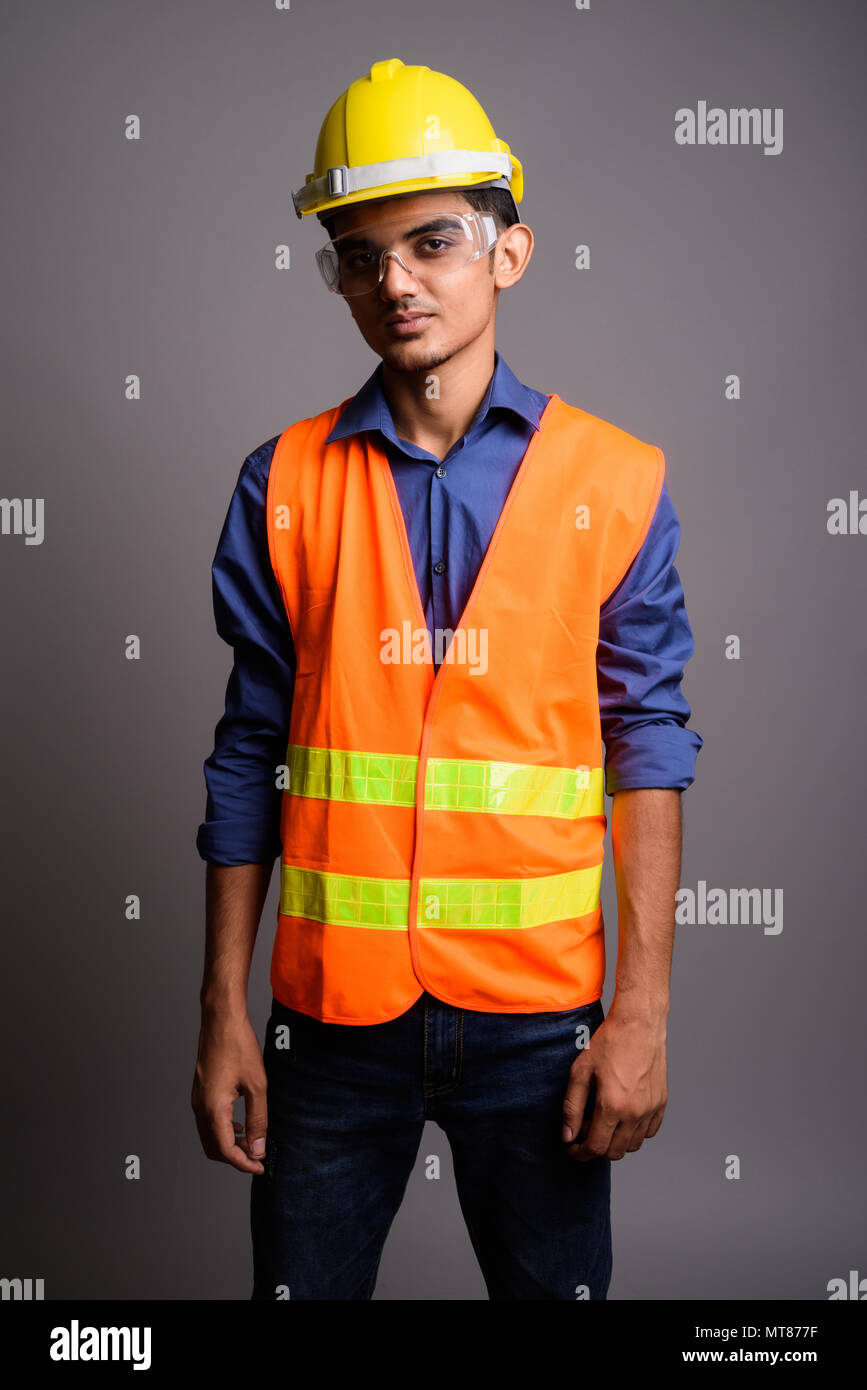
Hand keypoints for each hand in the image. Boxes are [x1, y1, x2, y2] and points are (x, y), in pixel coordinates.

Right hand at [191, 1009, 267, 1174]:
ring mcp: (197, 1099)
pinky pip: (208, 1121)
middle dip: (235, 1158)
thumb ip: (258, 1119)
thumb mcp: (257, 1085)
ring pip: (209, 1136)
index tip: (261, 1166)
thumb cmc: (238, 1046)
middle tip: (257, 1157)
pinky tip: (240, 1124)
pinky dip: (223, 1131)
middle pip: (213, 1148)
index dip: (243, 1163)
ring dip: (229, 1145)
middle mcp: (200, 1107)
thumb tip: (258, 1148)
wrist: (221, 1019)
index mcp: (213, 1108)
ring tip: (252, 1142)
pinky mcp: (200, 1092)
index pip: (225, 1150)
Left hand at [561, 1008, 667, 1161]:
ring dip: (615, 1141)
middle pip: (614, 1152)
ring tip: (603, 1120)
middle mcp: (635, 1113)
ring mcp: (651, 1109)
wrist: (639, 1024)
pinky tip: (622, 1115)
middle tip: (585, 1129)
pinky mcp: (661, 1102)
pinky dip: (634, 1132)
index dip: (580, 1153)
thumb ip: (572, 1107)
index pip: (596, 1148)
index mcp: (613, 1106)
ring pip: (633, 1145)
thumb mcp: (580, 1072)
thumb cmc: (609, 1042)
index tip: (572, 1147)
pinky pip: (649, 1132)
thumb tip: (567, 1135)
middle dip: (596, 1147)